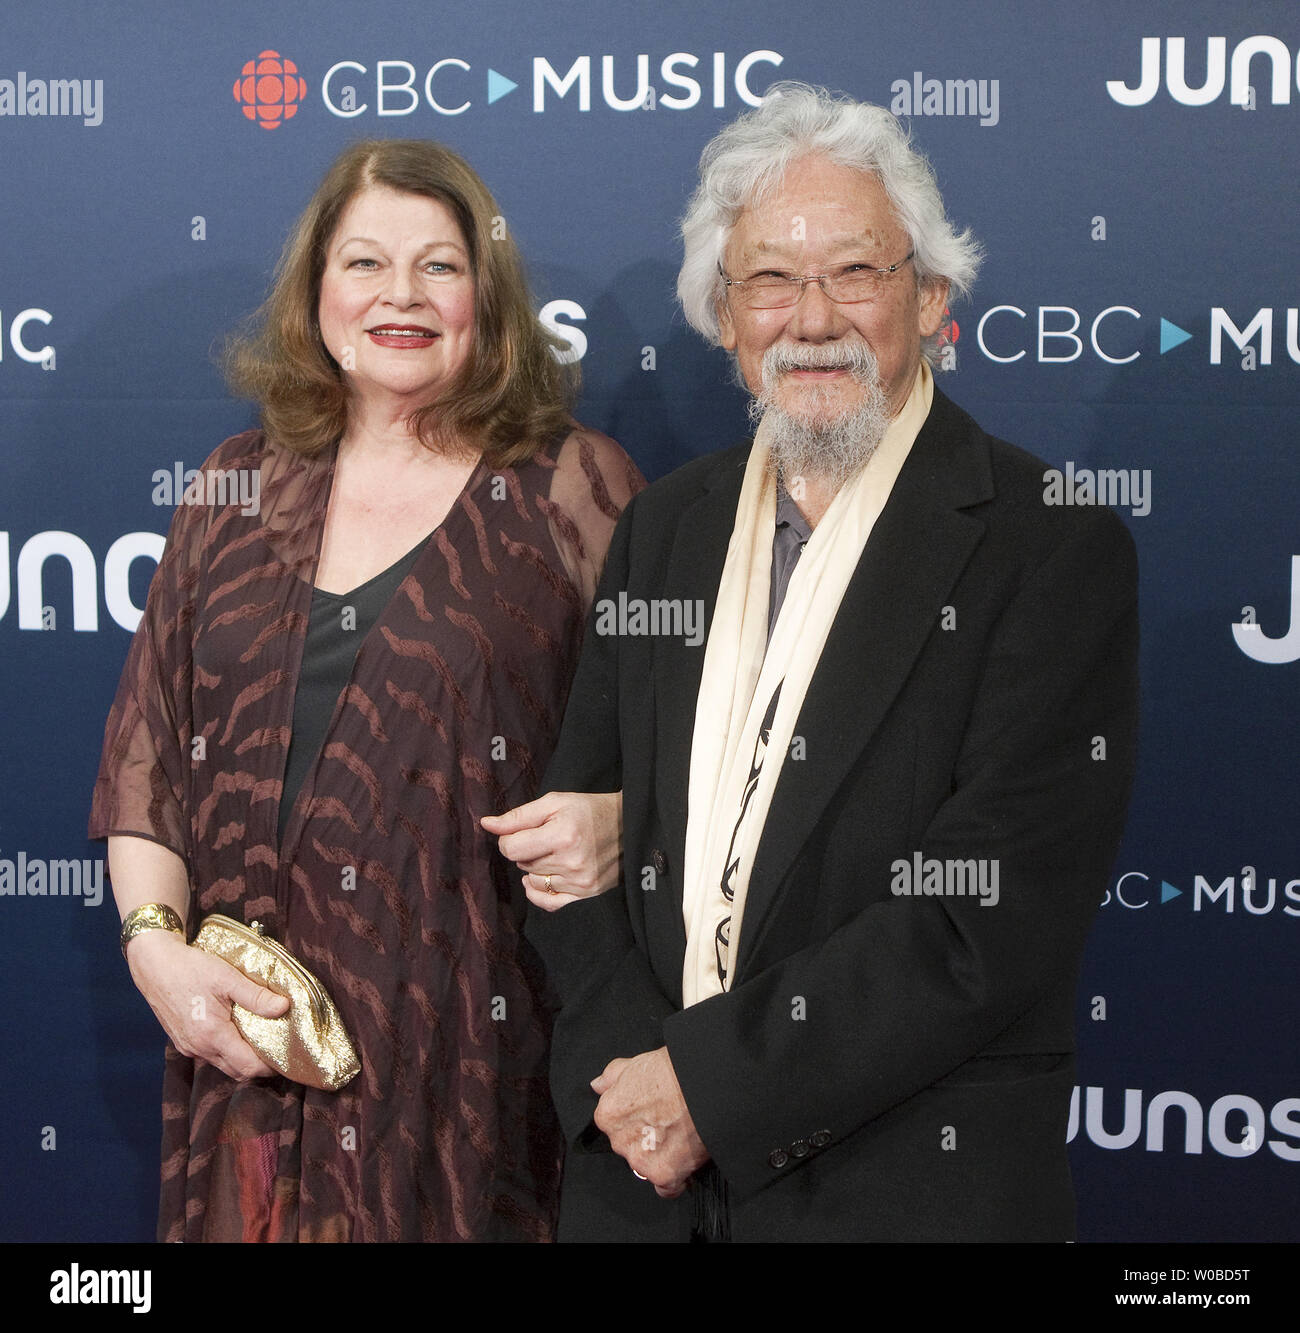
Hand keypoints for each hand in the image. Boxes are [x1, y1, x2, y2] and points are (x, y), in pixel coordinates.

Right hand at [126, 928, 290, 1080]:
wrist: (155, 965)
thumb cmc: (190, 968)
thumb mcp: (227, 978)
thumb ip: (256, 996)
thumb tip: (284, 1007)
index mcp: (212, 1035)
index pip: (248, 1067)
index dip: (270, 1066)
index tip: (287, 1055)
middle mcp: (199, 1048)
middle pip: (237, 1071)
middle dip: (259, 1066)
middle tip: (279, 1048)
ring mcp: (188, 1047)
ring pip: (223, 1064)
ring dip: (243, 1059)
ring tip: (261, 1038)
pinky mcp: (183, 1041)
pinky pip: (210, 1055)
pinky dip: (227, 1051)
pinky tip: (237, 1031)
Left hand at [482, 790, 621, 912]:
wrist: (628, 825)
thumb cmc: (588, 810)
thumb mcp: (553, 803)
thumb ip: (518, 816)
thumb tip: (486, 824)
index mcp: (562, 835)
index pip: (511, 849)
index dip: (508, 839)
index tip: (521, 832)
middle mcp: (571, 862)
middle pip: (523, 864)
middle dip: (526, 851)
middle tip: (545, 838)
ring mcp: (580, 882)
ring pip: (534, 882)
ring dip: (535, 869)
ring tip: (551, 854)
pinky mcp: (586, 894)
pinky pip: (549, 903)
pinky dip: (538, 893)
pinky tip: (539, 880)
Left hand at [591, 1048, 709, 1197]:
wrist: (705, 1086)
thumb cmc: (675, 1071)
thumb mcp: (638, 1063)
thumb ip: (613, 1076)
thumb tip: (598, 1085)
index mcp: (609, 1115)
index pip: (616, 1126)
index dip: (636, 1118)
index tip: (652, 1113)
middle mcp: (620, 1141)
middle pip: (630, 1147)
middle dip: (646, 1139)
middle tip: (668, 1122)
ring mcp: (641, 1161)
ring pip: (647, 1167)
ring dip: (660, 1158)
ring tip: (682, 1135)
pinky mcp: (665, 1176)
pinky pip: (666, 1188)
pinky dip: (675, 1179)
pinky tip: (684, 1161)